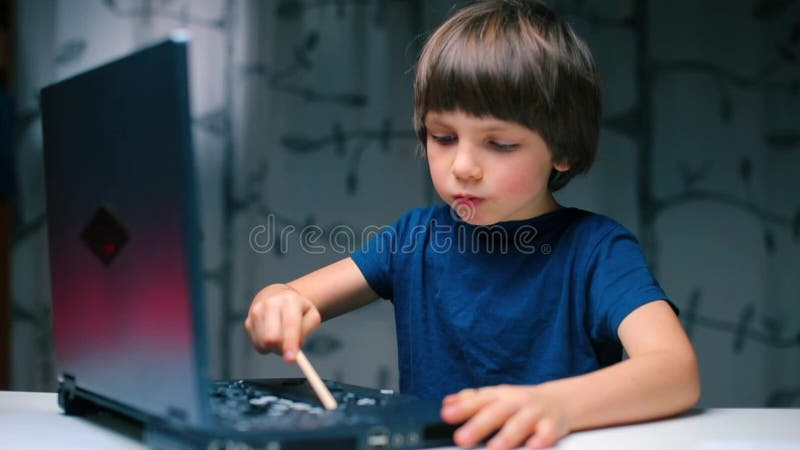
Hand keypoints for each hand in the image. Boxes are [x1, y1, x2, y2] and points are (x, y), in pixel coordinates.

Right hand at [244, 284, 321, 362]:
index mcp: (289, 300)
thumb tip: (296, 346)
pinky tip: (271, 335)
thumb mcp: (311, 316)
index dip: (290, 343)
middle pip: (270, 336)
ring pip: (263, 343)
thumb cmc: (297, 310)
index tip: (291, 360)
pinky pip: (257, 345)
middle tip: (289, 354)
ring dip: (274, 348)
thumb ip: (306, 330)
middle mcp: (270, 304)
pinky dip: (266, 346)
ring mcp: (256, 312)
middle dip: (280, 349)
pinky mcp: (248, 322)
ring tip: (282, 337)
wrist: (276, 297)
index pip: (289, 324)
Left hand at [441, 384, 570, 449]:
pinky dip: (540, 440)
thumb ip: (471, 401)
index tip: (446, 415)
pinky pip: (547, 433)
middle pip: (496, 412)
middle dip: (479, 425)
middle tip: (461, 439)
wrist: (559, 402)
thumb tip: (447, 404)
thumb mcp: (495, 397)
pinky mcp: (552, 426)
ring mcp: (535, 413)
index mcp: (499, 395)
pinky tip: (532, 447)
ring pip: (520, 424)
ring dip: (507, 436)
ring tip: (494, 448)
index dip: (462, 408)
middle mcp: (516, 402)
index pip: (478, 400)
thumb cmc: (519, 403)